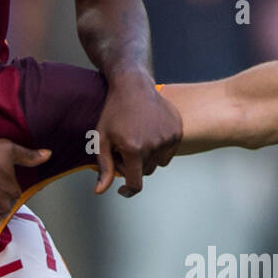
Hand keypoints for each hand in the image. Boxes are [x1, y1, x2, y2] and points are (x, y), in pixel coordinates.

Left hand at [93, 72, 182, 196]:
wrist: (133, 86)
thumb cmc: (114, 112)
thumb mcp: (102, 138)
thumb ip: (104, 167)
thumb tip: (100, 191)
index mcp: (134, 149)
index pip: (136, 183)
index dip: (128, 190)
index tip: (123, 190)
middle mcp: (154, 145)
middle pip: (145, 172)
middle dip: (134, 165)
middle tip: (124, 148)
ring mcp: (168, 138)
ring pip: (158, 163)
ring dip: (147, 158)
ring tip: (137, 139)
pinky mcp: (177, 131)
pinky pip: (168, 153)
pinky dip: (159, 148)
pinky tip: (149, 132)